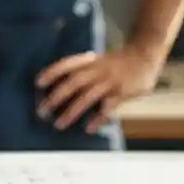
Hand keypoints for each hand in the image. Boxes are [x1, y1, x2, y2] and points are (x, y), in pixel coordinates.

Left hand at [35, 47, 161, 132]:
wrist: (145, 55)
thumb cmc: (117, 62)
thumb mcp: (98, 60)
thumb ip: (83, 70)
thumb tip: (59, 87)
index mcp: (90, 60)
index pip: (67, 64)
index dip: (52, 72)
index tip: (38, 83)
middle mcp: (98, 69)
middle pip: (74, 82)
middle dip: (57, 96)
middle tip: (42, 111)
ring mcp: (110, 80)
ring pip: (87, 96)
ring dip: (72, 111)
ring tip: (59, 124)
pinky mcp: (122, 92)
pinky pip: (108, 106)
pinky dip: (98, 118)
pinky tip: (89, 128)